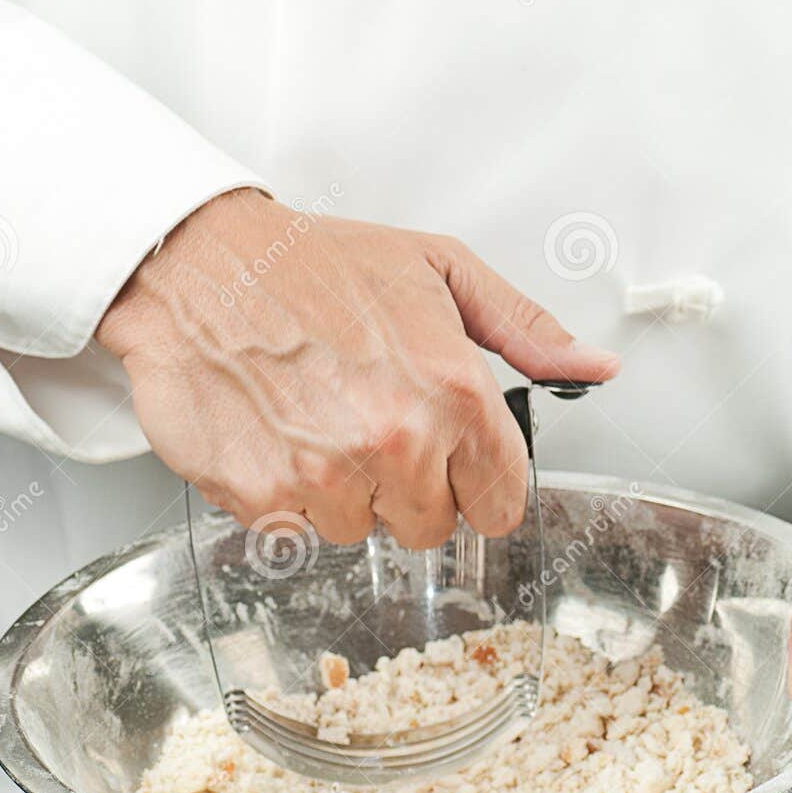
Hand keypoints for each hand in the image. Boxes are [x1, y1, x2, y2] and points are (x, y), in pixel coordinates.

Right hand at [97, 189, 618, 547]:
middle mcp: (396, 442)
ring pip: (361, 530)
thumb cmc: (313, 262)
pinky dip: (284, 493)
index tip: (449, 457)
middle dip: (407, 484)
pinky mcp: (263, 499)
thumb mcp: (438, 270)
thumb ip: (525, 328)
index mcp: (454, 392)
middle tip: (368, 418)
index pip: (501, 504)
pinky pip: (296, 530)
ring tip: (315, 417)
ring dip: (343, 491)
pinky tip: (275, 431)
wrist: (196, 263)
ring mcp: (327, 477)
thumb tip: (594, 366)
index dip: (475, 481)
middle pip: (432, 526)